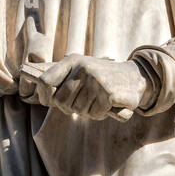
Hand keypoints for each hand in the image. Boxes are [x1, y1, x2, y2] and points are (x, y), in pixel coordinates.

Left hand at [18, 56, 147, 120]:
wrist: (134, 77)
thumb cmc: (102, 78)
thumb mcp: (81, 71)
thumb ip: (62, 79)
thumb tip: (40, 91)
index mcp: (72, 61)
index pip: (45, 81)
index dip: (43, 94)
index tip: (47, 100)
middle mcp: (82, 68)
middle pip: (60, 102)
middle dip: (70, 107)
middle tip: (84, 102)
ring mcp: (95, 80)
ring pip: (79, 110)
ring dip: (88, 111)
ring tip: (99, 99)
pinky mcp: (108, 93)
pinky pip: (95, 114)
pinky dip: (101, 113)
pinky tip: (109, 104)